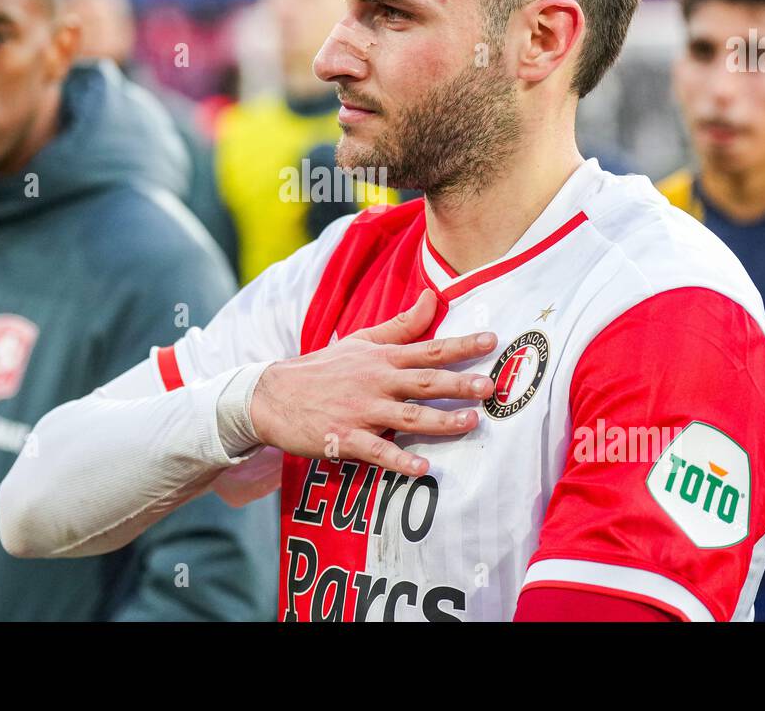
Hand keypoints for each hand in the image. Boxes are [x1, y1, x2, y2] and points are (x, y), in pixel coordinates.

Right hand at [250, 289, 495, 476]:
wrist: (272, 395)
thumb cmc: (322, 368)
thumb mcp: (360, 340)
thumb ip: (401, 325)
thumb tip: (433, 298)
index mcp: (382, 358)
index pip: (429, 348)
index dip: (462, 345)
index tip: (492, 340)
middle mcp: (376, 382)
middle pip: (424, 381)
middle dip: (459, 383)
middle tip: (489, 386)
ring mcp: (361, 410)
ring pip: (407, 415)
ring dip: (440, 420)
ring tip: (470, 423)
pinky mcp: (343, 437)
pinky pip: (376, 450)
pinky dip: (399, 460)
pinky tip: (422, 468)